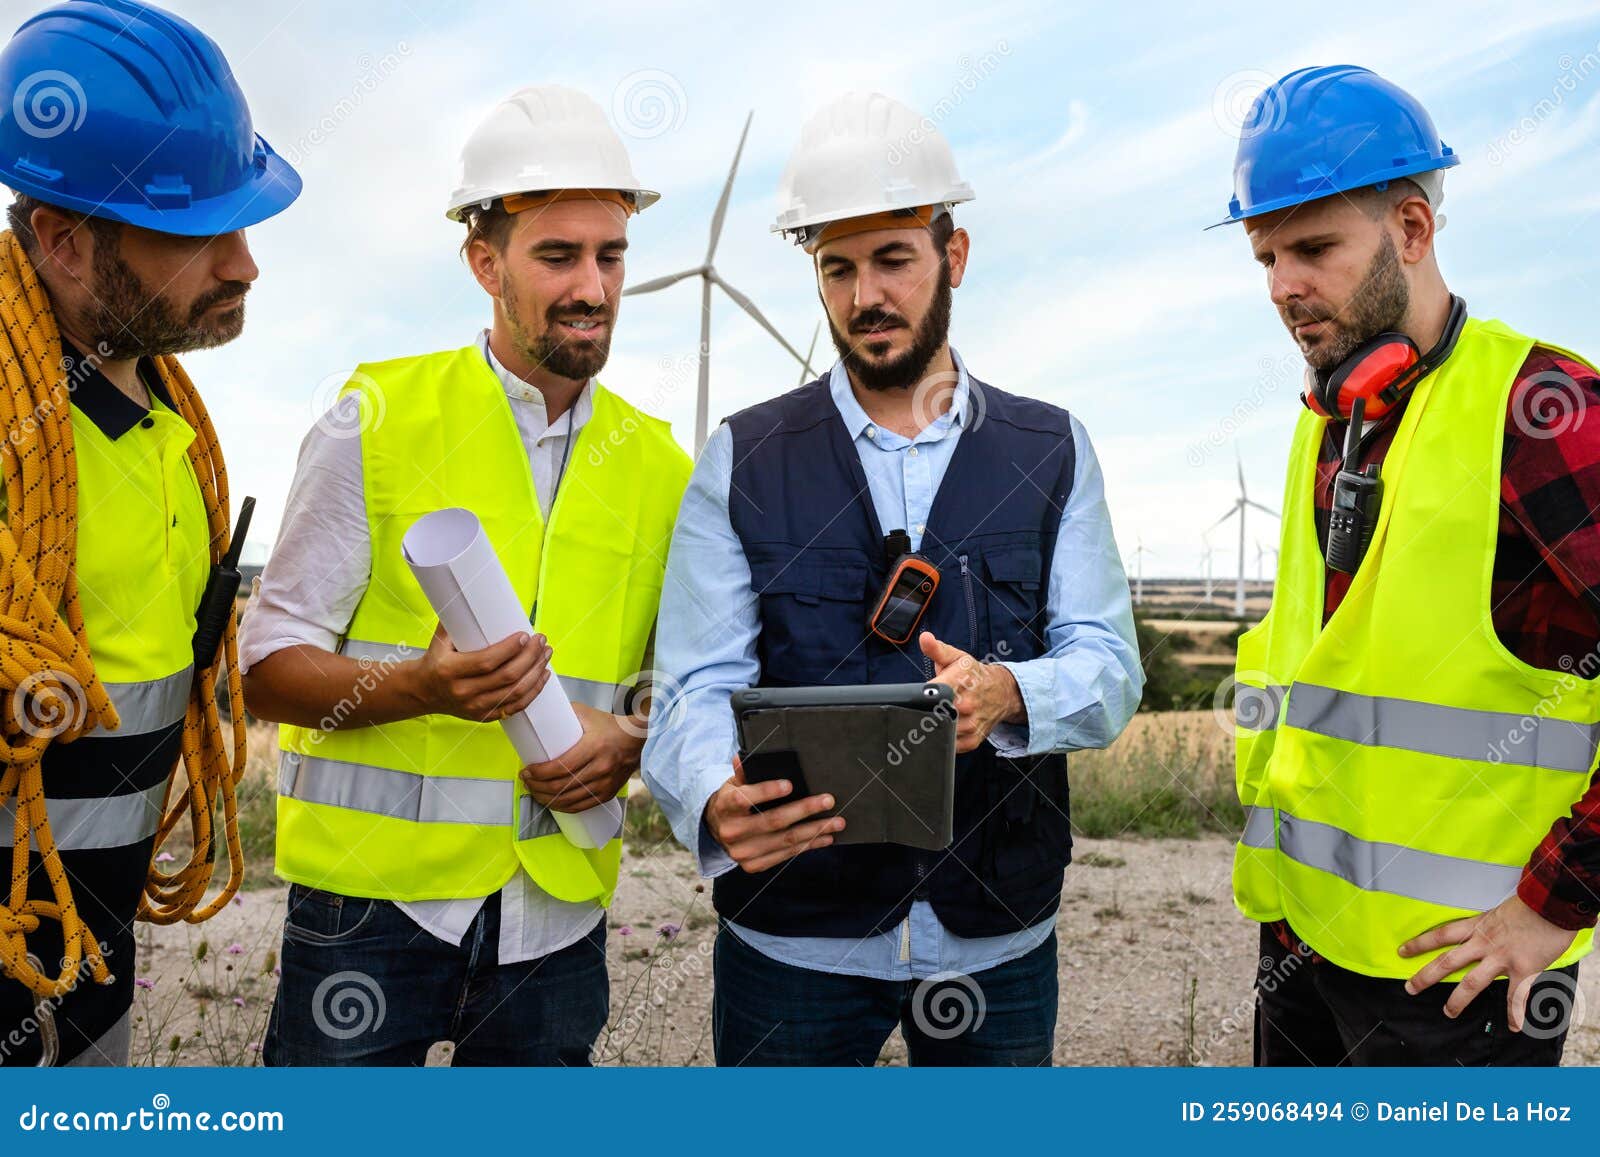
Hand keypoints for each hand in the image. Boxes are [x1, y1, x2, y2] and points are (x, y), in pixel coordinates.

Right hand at [407, 621, 550, 721]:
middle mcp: (463, 692)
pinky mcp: (484, 716)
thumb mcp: (440, 639)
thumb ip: (457, 620)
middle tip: (541, 641)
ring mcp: (474, 707)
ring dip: (536, 673)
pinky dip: (533, 692)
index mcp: (450, 671)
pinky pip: (515, 707)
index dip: (510, 650)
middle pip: (506, 677)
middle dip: (529, 658)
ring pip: (515, 693)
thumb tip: (476, 595)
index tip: (525, 635)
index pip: (487, 662)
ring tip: (546, 655)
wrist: (424, 691)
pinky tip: (542, 676)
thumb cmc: (436, 659)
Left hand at [519, 702, 641, 812]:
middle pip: (562, 786)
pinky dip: (563, 808)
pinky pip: (581, 806)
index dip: (539, 773)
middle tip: (527, 781)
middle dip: (538, 787)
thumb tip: (539, 719)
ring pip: (569, 800)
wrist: (637, 739)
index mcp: (594, 747)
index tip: (527, 771)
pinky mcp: (608, 793)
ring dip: (547, 799)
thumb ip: (564, 716)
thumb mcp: (586, 714)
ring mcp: (605, 783)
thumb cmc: (609, 725)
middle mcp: (601, 767)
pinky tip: (552, 803)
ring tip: (535, 792)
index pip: (561, 766)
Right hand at [704, 755, 843, 872]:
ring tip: (836, 822)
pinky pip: (787, 855)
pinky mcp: (754, 865)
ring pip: (785, 840)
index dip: (767, 791)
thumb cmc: (732, 801)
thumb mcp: (733, 784)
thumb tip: (742, 758)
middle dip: (804, 810)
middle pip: (773, 821)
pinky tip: (825, 837)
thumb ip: (742, 773)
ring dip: (815, 831)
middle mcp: (732, 832)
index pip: (744, 799)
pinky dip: (809, 846)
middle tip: (828, 801)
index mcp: (726, 807)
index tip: (790, 785)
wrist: (716, 830)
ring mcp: (743, 852)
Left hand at [919, 631, 1024, 752]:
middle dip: (925, 711)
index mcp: (960, 682)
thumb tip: (925, 638)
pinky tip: (945, 726)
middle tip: (926, 706)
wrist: (1001, 692)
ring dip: (933, 725)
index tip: (915, 696)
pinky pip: (949, 744)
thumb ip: (937, 650)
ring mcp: (970, 724)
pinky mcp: (972, 740)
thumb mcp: (957, 658)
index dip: (920, 696)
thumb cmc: (974, 675)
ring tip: (936, 714)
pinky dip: (943, 737)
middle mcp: (967, 704)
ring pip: (939, 731)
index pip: (931, 693)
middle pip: (933, 714)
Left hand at [1399, 894, 1577, 1030]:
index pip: (1440, 935)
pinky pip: (1516, 996)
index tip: (1402, 951)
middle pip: (1447, 961)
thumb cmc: (1528, 904)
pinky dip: (1515, 1013)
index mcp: (1477, 926)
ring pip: (1472, 982)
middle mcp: (1484, 943)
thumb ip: (1489, 926)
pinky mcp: (1524, 969)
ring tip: (1448, 1013)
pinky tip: (1513, 1027)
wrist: (1552, 903)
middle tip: (1409, 988)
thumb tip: (1482, 935)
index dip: (1419, 943)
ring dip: (1458, 1000)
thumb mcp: (1498, 911)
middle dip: (1426, 976)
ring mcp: (1502, 957)